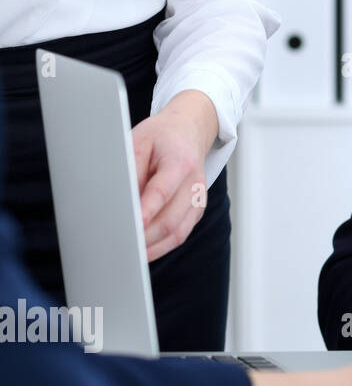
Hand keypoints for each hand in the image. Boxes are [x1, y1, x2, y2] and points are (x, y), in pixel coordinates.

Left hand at [131, 90, 218, 260]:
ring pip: (177, 232)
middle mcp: (195, 183)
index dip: (146, 211)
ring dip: (152, 247)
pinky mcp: (197, 210)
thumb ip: (131, 170)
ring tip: (128, 254)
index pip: (162, 191)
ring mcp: (198, 198)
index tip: (130, 225)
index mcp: (181, 161)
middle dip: (144, 236)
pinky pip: (180, 235)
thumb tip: (120, 201)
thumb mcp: (138, 142)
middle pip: (170, 219)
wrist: (188, 131)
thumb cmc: (161, 137)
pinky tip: (143, 250)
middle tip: (118, 245)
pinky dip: (161, 246)